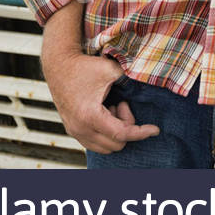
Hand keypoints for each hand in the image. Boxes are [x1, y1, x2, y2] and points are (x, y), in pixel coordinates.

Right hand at [42, 47, 158, 153]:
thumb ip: (131, 79)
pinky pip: (96, 144)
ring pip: (106, 148)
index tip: (155, 129)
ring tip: (113, 108)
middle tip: (122, 104)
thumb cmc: (85, 67)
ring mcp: (75, 132)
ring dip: (116, 131)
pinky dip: (106, 133)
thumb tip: (150, 84)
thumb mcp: (111, 69)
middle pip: (116, 145)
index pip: (122, 134)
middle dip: (126, 126)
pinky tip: (106, 112)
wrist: (59, 66)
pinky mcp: (73, 130)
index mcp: (90, 116)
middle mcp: (80, 129)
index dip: (141, 132)